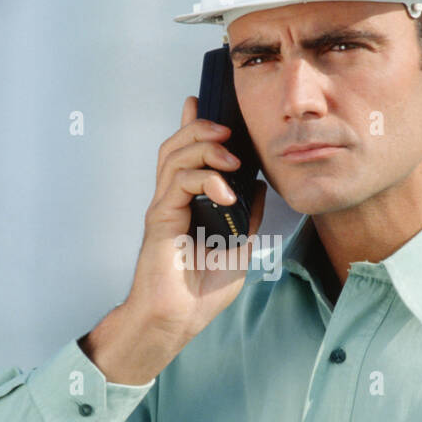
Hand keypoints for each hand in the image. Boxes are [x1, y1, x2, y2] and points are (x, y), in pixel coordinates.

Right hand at [79, 97, 266, 383]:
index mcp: (188, 202)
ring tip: (230, 157)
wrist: (178, 319)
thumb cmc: (201, 290)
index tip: (204, 101)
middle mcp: (172, 199)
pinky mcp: (160, 218)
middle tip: (228, 131)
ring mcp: (164, 207)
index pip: (187, 153)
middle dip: (202, 128)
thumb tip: (261, 185)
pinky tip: (226, 192)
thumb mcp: (239, 247)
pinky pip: (179, 183)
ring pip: (174, 156)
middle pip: (177, 145)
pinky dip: (204, 179)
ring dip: (205, 148)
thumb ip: (248, 215)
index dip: (194, 125)